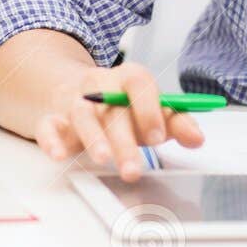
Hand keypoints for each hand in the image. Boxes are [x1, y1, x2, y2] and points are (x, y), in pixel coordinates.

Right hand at [33, 61, 204, 181]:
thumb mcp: (148, 110)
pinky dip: (52, 140)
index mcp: (126, 78)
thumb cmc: (119, 106)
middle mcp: (99, 86)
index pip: (138, 82)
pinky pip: (48, 126)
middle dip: (124, 140)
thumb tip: (197, 138)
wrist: (72, 91)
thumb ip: (175, 121)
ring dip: (93, 138)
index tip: (158, 136)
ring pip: (81, 115)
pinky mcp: (52, 119)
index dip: (148, 108)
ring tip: (103, 159)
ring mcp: (73, 101)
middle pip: (111, 108)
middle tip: (134, 168)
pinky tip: (60, 155)